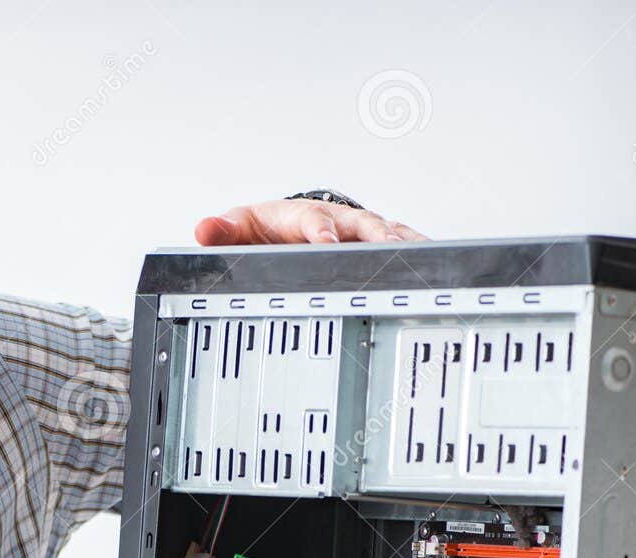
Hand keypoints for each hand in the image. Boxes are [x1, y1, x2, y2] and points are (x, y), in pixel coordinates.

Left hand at [194, 199, 425, 245]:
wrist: (283, 224)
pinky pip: (400, 245)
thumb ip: (223, 231)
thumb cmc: (263, 227)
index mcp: (303, 217)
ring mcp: (358, 231)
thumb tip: (202, 229)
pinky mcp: (373, 243)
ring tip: (417, 256)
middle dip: (374, 236)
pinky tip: (434, 263)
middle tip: (387, 249)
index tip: (325, 240)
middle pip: (361, 225)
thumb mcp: (239, 228)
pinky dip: (417, 251)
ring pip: (387, 233)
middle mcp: (337, 221)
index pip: (313, 221)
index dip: (320, 230)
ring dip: (402, 244)